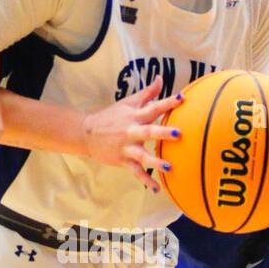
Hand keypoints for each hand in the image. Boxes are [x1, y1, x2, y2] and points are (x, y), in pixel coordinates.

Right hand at [83, 77, 182, 192]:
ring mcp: (126, 147)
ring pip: (142, 156)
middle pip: (148, 131)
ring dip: (155, 161)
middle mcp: (131, 131)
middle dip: (162, 133)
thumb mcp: (128, 102)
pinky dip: (145, 180)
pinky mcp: (122, 160)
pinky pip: (135, 172)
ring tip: (169, 167)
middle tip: (178, 134)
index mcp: (135, 115)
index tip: (182, 99)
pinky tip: (156, 188)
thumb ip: (148, 92)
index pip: (154, 107)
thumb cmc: (111, 116)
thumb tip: (162, 79)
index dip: (168, 103)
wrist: (86, 133)